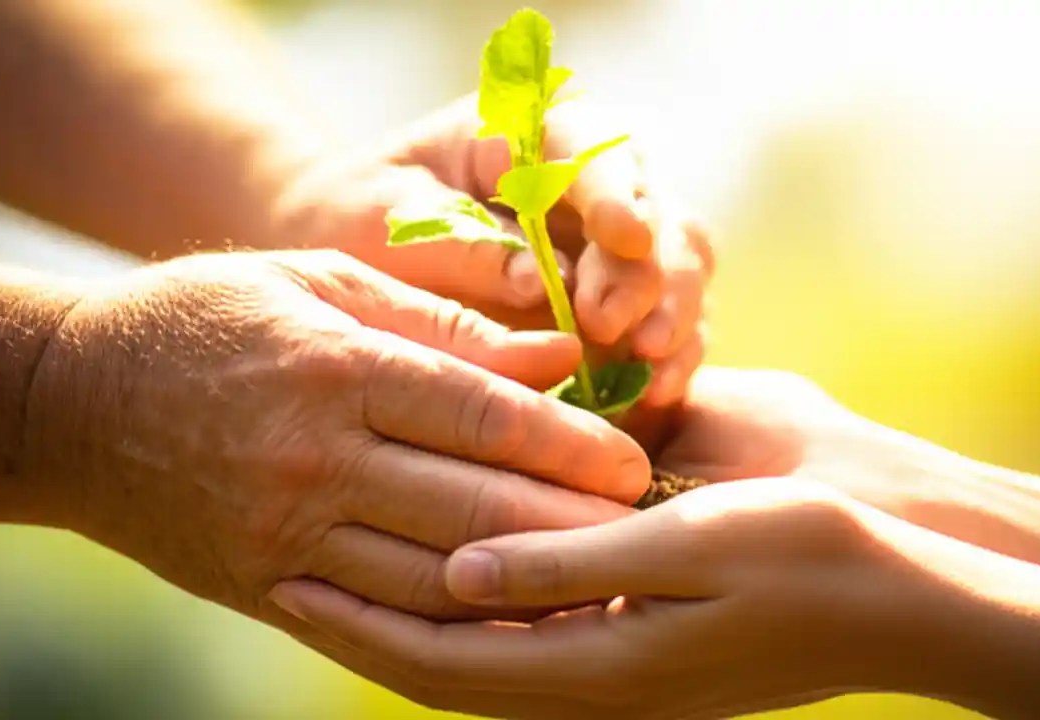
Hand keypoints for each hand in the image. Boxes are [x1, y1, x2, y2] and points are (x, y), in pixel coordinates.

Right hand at [21, 250, 645, 634]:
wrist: (68, 404)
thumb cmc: (205, 319)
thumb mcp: (317, 283)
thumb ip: (438, 319)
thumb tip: (554, 350)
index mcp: (337, 368)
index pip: (480, 415)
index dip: (569, 443)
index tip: (635, 463)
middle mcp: (315, 459)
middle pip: (474, 506)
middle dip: (572, 525)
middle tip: (648, 533)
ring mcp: (285, 533)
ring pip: (434, 579)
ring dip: (526, 591)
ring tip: (598, 589)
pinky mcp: (263, 583)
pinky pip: (375, 617)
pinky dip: (449, 629)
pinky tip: (508, 628)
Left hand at [268, 478, 952, 718]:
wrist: (903, 589)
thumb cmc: (808, 556)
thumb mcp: (688, 549)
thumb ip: (571, 566)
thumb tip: (456, 578)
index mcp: (598, 665)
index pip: (447, 658)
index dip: (361, 625)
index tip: (288, 582)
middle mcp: (595, 673)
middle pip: (449, 662)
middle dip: (364, 622)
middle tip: (286, 571)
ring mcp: (619, 658)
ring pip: (485, 645)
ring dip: (411, 610)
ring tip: (346, 563)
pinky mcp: (643, 630)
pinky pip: (532, 622)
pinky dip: (477, 598)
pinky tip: (452, 560)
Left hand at [273, 96, 712, 406]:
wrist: (358, 242)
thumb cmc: (366, 211)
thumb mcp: (392, 215)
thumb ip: (466, 245)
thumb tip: (542, 286)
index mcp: (539, 131)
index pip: (595, 151)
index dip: (615, 193)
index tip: (621, 235)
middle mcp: (598, 181)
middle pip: (658, 215)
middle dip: (645, 272)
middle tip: (611, 325)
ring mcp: (620, 244)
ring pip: (681, 268)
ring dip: (673, 316)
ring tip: (647, 361)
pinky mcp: (629, 303)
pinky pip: (672, 327)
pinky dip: (671, 359)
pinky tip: (654, 391)